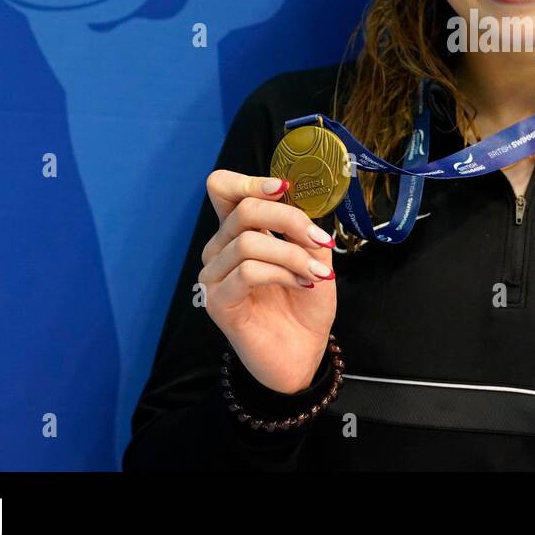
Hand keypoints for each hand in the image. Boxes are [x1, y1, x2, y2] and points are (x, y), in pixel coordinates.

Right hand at [197, 171, 336, 393]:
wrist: (304, 352)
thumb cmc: (305, 304)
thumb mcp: (314, 256)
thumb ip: (304, 227)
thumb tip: (301, 201)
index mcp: (239, 231)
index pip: (223, 188)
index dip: (250, 181)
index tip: (285, 188)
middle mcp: (220, 248)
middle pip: (242, 209)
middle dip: (288, 218)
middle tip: (320, 241)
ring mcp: (213, 275)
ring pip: (248, 242)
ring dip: (292, 254)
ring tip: (317, 273)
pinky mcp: (216, 301)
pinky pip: (247, 271)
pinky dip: (282, 273)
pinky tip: (302, 285)